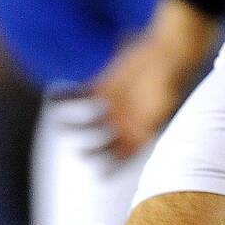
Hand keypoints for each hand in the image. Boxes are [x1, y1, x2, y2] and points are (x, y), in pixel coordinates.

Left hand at [58, 0, 221, 160]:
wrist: (168, 50)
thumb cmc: (170, 78)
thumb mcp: (164, 102)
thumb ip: (152, 117)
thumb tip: (146, 131)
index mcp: (140, 131)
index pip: (125, 156)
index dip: (114, 167)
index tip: (100, 174)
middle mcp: (123, 122)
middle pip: (104, 144)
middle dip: (92, 151)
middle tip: (80, 154)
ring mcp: (112, 104)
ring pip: (87, 123)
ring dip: (72, 125)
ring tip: (59, 124)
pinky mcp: (103, 86)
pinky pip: (80, 95)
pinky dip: (66, 96)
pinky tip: (54, 97)